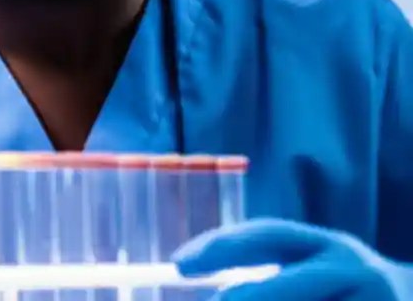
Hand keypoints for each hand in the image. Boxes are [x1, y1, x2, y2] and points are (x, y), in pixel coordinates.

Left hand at [174, 218, 412, 299]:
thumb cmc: (346, 295)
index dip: (220, 246)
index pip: (267, 235)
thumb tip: (214, 294)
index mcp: (329, 246)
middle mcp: (352, 269)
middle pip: (288, 284)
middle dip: (250, 297)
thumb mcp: (316, 275)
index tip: (178, 263)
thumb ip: (273, 281)